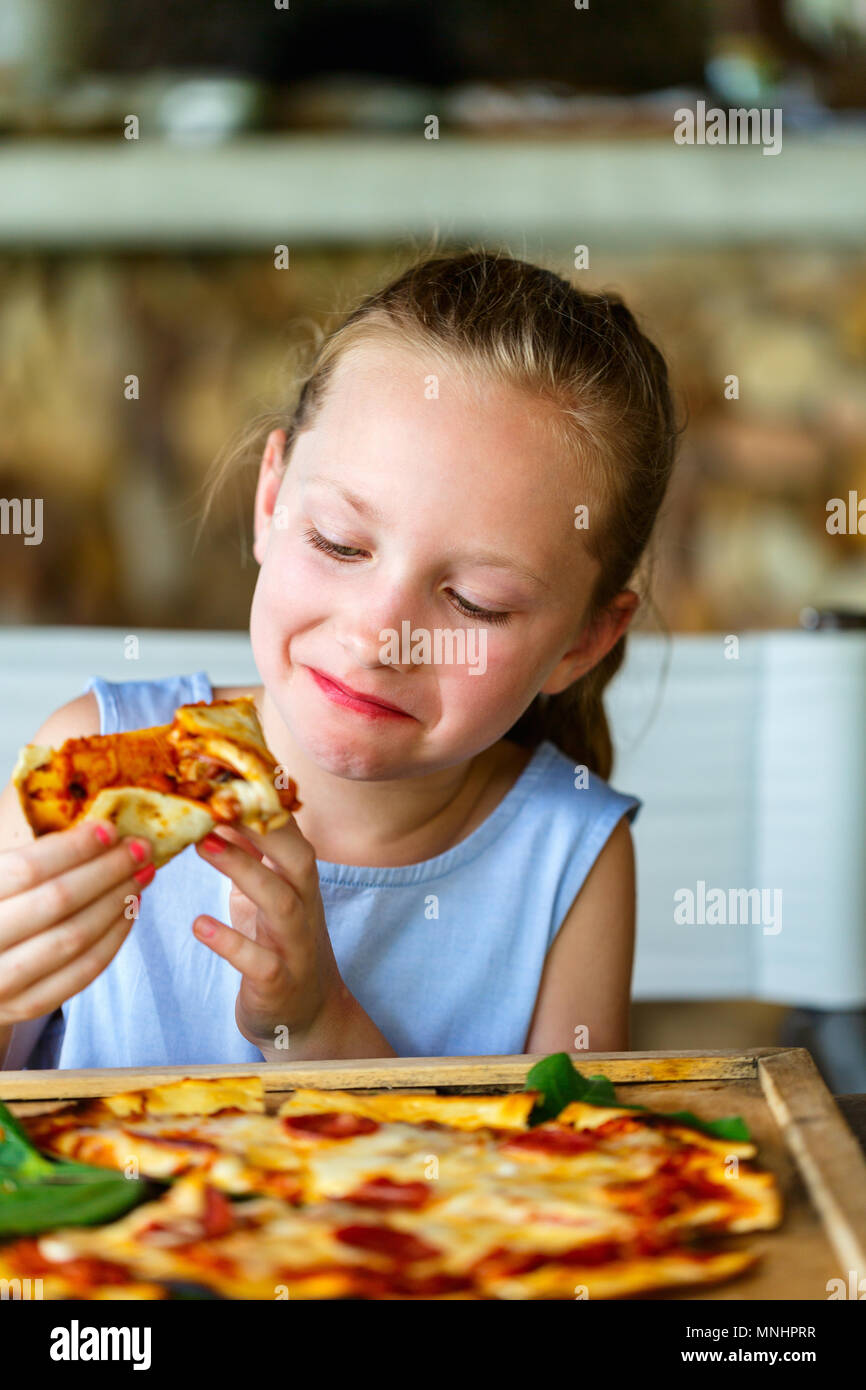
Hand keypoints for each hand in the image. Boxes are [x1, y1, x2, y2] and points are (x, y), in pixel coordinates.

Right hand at [0, 821, 154, 1025]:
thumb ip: (33, 861)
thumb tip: (99, 835)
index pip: (27, 870)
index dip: (74, 848)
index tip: (110, 829)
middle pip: (58, 902)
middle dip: (107, 870)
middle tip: (141, 849)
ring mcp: (2, 982)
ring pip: (75, 938)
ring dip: (117, 901)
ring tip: (141, 875)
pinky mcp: (26, 1006)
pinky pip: (83, 972)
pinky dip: (113, 937)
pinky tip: (128, 909)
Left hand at [192, 819, 344, 1056]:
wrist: (308, 1017)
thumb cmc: (278, 945)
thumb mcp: (267, 893)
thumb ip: (250, 854)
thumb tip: (220, 806)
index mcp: (299, 881)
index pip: (289, 831)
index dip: (261, 801)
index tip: (223, 773)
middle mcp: (305, 907)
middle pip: (297, 857)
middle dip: (260, 826)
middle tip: (213, 803)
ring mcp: (296, 945)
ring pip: (280, 901)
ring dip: (243, 869)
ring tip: (201, 846)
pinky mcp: (280, 984)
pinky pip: (260, 961)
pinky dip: (230, 942)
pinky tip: (199, 926)